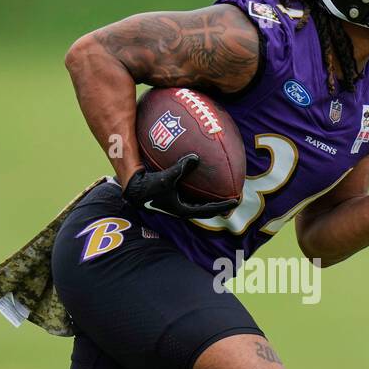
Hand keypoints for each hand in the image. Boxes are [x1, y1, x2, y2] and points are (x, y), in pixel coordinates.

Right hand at [123, 155, 237, 219]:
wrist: (132, 190)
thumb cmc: (148, 187)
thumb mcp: (165, 178)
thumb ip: (180, 169)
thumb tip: (196, 158)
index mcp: (183, 210)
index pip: (209, 210)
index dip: (223, 206)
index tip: (236, 201)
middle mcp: (182, 208)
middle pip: (207, 208)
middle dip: (220, 203)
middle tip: (234, 196)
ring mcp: (178, 203)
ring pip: (199, 201)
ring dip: (210, 197)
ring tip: (223, 189)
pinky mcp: (173, 196)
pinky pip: (191, 192)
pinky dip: (199, 187)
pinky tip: (202, 176)